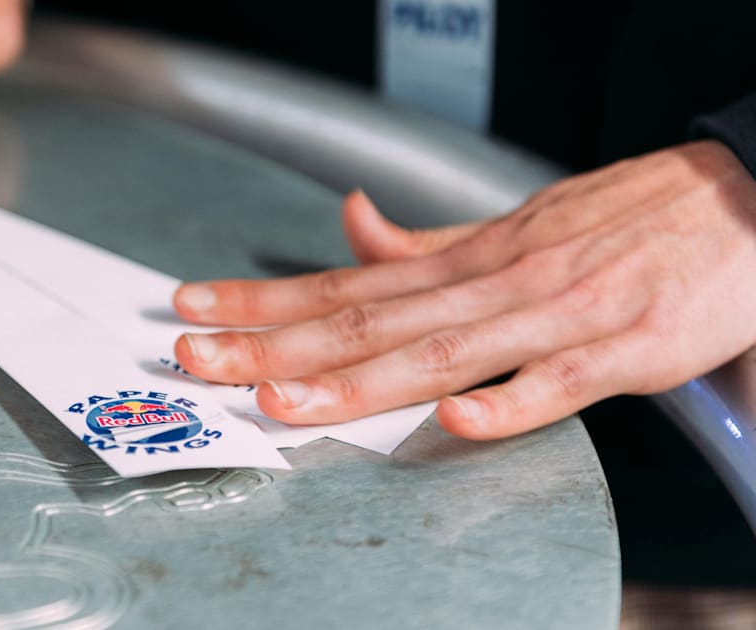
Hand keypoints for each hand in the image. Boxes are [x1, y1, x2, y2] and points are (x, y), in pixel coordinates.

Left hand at [172, 141, 755, 439]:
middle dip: (273, 342)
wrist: (742, 199)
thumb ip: (427, 246)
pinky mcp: (625, 350)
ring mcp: (557, 317)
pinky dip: (509, 403)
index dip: (263, 298)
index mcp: (466, 261)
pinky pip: (561, 384)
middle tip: (196, 357)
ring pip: (442, 354)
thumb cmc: (623, 219)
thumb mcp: (512, 224)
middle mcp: (495, 284)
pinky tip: (455, 423)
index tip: (195, 307)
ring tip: (280, 396)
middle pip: (367, 322)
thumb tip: (351, 227)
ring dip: (357, 379)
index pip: (343, 284)